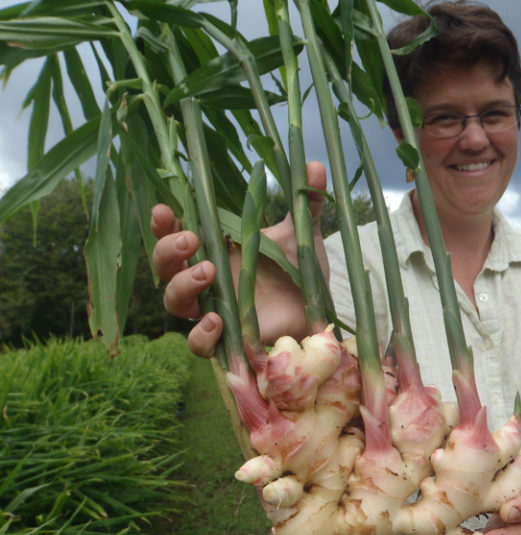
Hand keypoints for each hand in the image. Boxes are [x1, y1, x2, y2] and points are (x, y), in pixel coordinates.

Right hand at [151, 161, 328, 355]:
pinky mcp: (228, 341)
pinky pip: (198, 345)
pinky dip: (201, 335)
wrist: (319, 313)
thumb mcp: (301, 234)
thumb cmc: (300, 271)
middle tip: (190, 241)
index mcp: (217, 250)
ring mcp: (215, 311)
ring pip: (175, 303)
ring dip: (181, 286)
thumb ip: (305, 202)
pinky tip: (216, 321)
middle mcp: (208, 281)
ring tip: (208, 272)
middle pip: (165, 268)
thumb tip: (314, 165)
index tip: (164, 209)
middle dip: (167, 251)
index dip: (163, 223)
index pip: (176, 235)